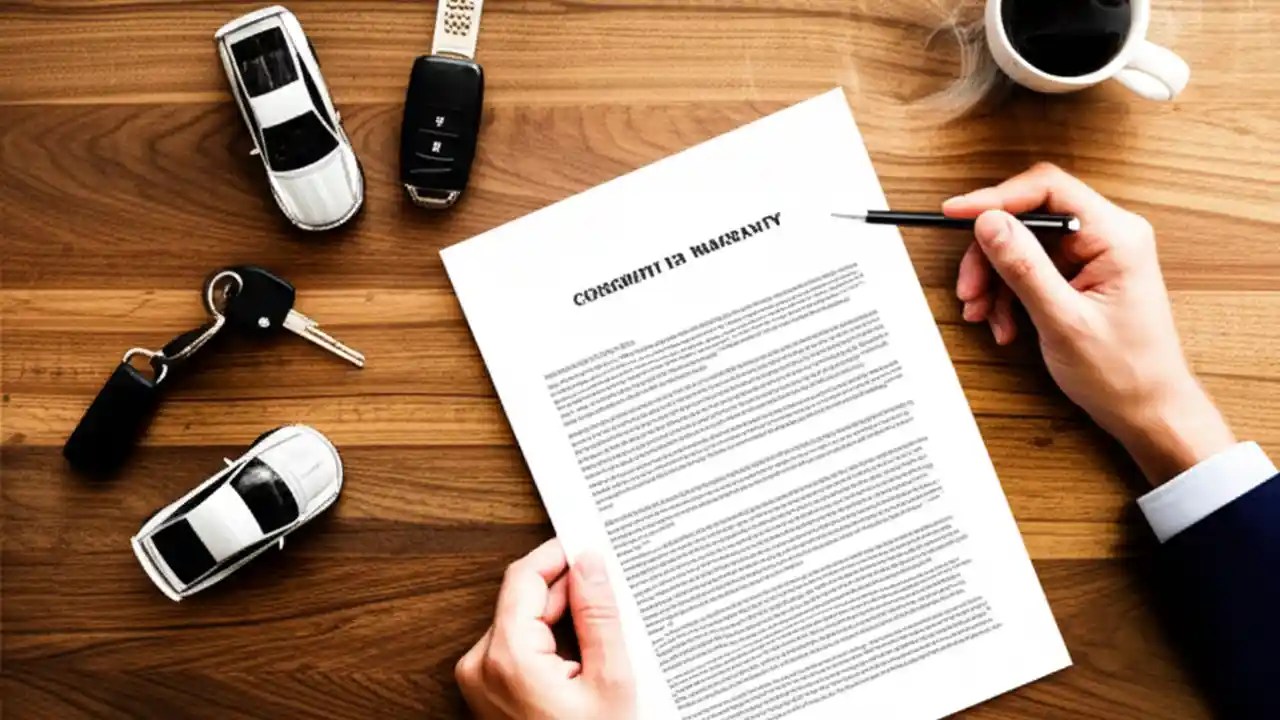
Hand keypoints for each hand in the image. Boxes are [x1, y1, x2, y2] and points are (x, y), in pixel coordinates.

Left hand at [456, 539, 635, 719]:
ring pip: (521, 621)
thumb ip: (598, 617)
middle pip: (524, 598)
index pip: (525, 576)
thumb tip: (590, 565)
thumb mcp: (609, 683)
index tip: (588, 544)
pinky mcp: (487, 691)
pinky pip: (515, 646)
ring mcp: (480, 680)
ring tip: (600, 628)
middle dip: (567, 589)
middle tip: (610, 588)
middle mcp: (481, 665)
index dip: (559, 554)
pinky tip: (580, 651)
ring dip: (559, 616)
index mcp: (508, 657)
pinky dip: (548, 640)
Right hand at [944, 163, 1234, 483]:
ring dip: (995, 281)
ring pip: (1022, 246)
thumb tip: (988, 222)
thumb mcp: (1063, 320)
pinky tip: (1004, 324)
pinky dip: (1008, 295)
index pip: (1048, 190)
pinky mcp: (1080, 275)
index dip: (997, 198)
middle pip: (1028, 219)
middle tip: (970, 289)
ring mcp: (1093, 256)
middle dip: (990, 254)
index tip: (957, 213)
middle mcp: (1106, 237)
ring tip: (985, 315)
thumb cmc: (1123, 372)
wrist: (1146, 409)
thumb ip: (1023, 267)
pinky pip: (1030, 269)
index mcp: (1115, 236)